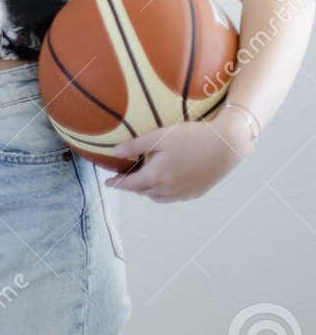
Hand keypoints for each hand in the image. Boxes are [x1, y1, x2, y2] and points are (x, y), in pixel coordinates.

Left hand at [105, 116, 253, 201]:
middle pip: (143, 191)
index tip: (108, 182)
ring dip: (146, 191)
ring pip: (158, 197)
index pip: (130, 184)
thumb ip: (134, 146)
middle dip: (131, 185)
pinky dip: (162, 194)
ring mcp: (184, 193)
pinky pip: (172, 198)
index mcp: (157, 176)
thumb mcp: (159, 137)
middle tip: (124, 176)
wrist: (227, 145)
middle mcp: (169, 189)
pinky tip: (164, 184)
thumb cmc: (191, 137)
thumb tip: (114, 154)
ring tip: (142, 180)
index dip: (117, 183)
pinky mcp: (196, 193)